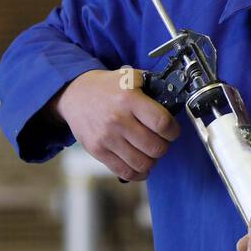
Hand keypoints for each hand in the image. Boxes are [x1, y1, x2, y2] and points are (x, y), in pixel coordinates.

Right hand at [54, 67, 179, 180]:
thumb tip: (175, 100)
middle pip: (155, 147)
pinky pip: (125, 172)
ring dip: (152, 160)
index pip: (162, 124)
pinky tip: (141, 165)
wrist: (74, 94)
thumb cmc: (106, 87)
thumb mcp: (131, 77)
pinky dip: (138, 173)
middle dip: (164, 146)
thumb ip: (154, 87)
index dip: (173, 131)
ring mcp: (106, 138)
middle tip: (161, 141)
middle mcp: (117, 120)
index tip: (172, 131)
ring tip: (150, 152)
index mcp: (129, 99)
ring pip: (142, 163)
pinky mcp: (97, 151)